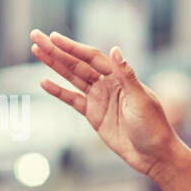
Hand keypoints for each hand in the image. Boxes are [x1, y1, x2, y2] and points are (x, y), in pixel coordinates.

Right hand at [29, 29, 180, 176]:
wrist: (154, 155)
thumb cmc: (153, 126)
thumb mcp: (141, 100)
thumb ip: (126, 75)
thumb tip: (115, 49)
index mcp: (120, 77)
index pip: (92, 57)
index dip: (72, 47)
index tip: (53, 37)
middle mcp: (108, 84)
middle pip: (78, 63)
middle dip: (57, 50)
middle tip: (35, 36)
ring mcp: (100, 98)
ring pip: (72, 77)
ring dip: (54, 64)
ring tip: (36, 51)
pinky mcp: (94, 115)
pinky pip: (73, 100)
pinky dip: (59, 91)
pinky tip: (44, 81)